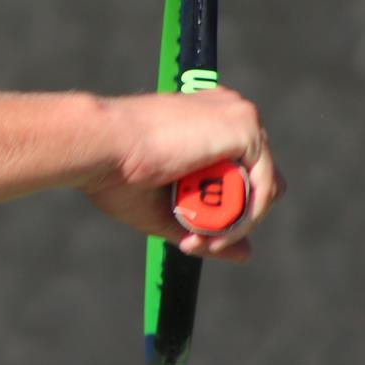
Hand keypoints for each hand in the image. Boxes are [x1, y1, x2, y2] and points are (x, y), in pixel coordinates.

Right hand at [79, 88, 283, 260]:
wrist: (99, 146)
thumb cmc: (114, 171)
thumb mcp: (167, 208)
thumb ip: (207, 226)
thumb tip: (246, 254)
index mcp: (204, 118)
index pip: (238, 169)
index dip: (221, 210)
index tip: (189, 237)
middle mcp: (225, 110)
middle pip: (256, 178)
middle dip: (231, 218)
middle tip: (195, 241)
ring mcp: (238, 115)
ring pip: (265, 185)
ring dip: (236, 223)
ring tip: (198, 240)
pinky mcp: (245, 127)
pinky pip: (265, 185)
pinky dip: (244, 218)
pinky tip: (213, 234)